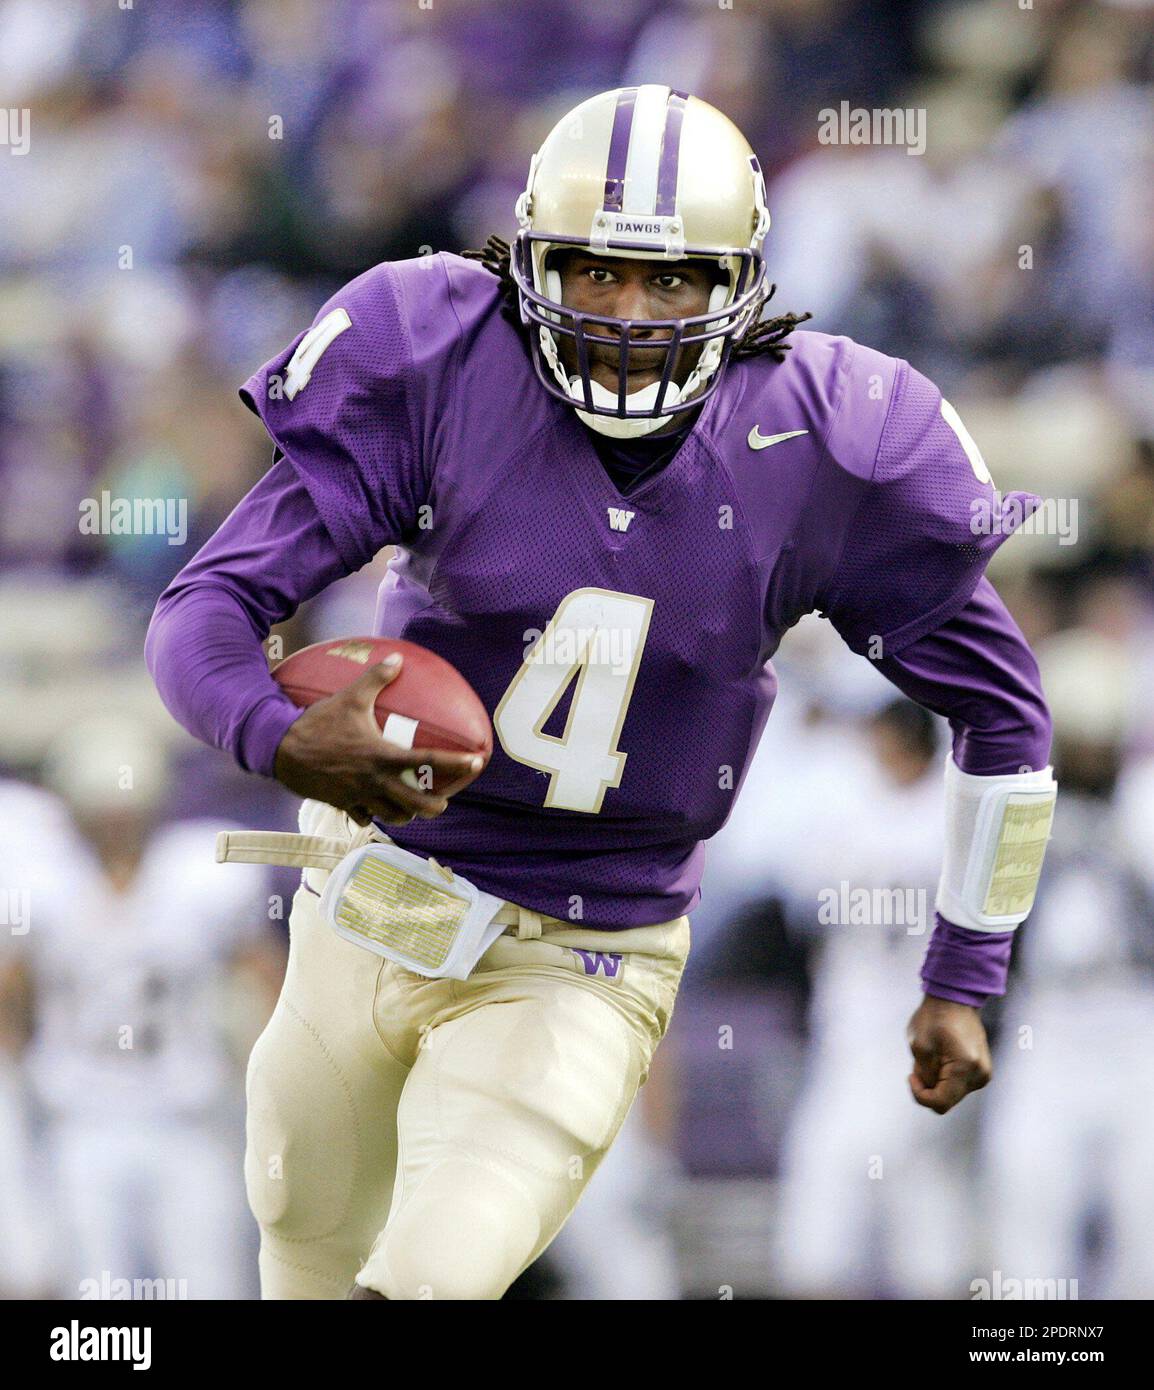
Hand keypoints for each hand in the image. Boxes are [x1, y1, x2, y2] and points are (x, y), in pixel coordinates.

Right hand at [272, 655, 483, 826]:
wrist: (280, 749)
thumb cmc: (318, 722)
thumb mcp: (350, 696)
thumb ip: (377, 679)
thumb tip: (397, 658)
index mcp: (383, 755)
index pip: (428, 760)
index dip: (456, 763)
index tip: (476, 763)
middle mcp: (375, 781)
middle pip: (415, 805)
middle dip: (434, 807)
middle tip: (443, 801)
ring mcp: (359, 796)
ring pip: (392, 816)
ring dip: (406, 814)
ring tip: (413, 809)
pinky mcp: (342, 804)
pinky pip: (364, 817)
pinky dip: (373, 816)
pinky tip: (375, 809)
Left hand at [906, 995, 991, 1113]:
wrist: (955, 999)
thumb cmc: (936, 1017)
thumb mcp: (920, 1046)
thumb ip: (925, 1074)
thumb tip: (930, 1089)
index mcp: (966, 1068)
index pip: (941, 1102)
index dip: (921, 1095)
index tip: (911, 1076)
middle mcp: (980, 1075)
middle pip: (948, 1100)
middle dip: (928, 1087)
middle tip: (918, 1065)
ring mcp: (983, 1074)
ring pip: (952, 1093)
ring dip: (936, 1081)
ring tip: (931, 1057)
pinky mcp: (981, 1070)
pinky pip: (958, 1084)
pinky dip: (945, 1077)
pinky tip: (940, 1058)